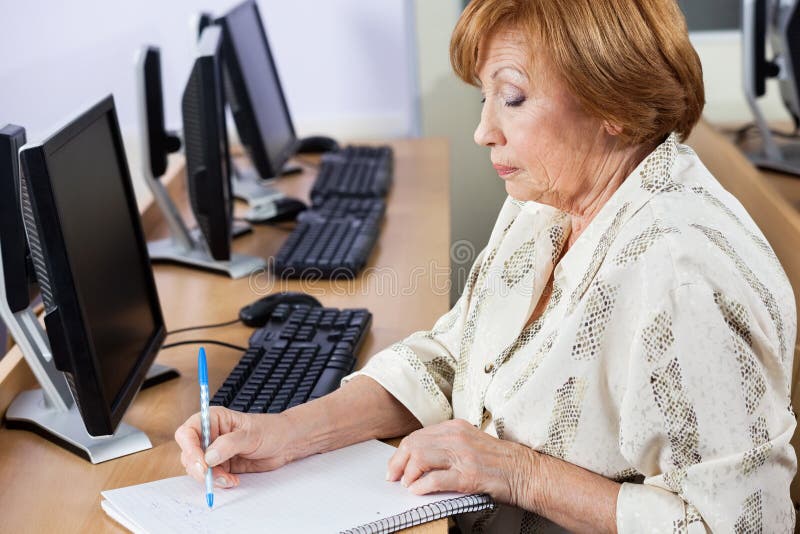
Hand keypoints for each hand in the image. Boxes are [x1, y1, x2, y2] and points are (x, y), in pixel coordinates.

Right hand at [174, 406, 295, 488]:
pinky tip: (233, 480)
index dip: (190, 448)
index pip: (188, 432)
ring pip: (197, 469)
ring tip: (230, 479)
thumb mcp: (251, 435)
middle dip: (200, 468)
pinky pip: (210, 477)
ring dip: (211, 477)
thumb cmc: (270, 430)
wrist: (285, 444)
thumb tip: (208, 457)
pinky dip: (219, 482)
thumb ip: (228, 445)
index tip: (201, 463)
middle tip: (212, 476)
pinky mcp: (220, 465)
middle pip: (188, 454)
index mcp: (213, 419)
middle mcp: (209, 435)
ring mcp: (213, 451)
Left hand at [386, 418, 534, 505]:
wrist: (525, 471)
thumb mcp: (469, 442)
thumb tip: (420, 458)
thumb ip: (447, 445)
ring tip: (407, 484)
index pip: (418, 435)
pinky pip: (436, 478)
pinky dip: (422, 486)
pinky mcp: (469, 475)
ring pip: (421, 457)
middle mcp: (457, 437)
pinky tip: (418, 490)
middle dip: (398, 462)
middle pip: (414, 444)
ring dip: (408, 473)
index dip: (401, 451)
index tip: (395, 465)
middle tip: (393, 477)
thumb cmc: (498, 461)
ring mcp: (463, 455)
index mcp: (455, 427)